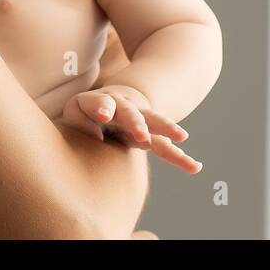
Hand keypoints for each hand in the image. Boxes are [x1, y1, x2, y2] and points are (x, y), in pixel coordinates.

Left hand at [62, 84, 201, 173]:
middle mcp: (121, 108)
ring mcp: (138, 120)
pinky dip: (177, 156)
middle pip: (129, 111)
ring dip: (164, 129)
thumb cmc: (83, 117)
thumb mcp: (75, 116)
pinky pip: (163, 145)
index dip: (102, 107)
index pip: (100, 102)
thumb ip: (80, 124)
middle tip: (141, 133)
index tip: (103, 115)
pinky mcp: (148, 136)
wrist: (105, 108)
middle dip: (136, 121)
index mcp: (98, 104)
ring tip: (180, 136)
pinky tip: (193, 167)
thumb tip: (96, 138)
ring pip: (152, 122)